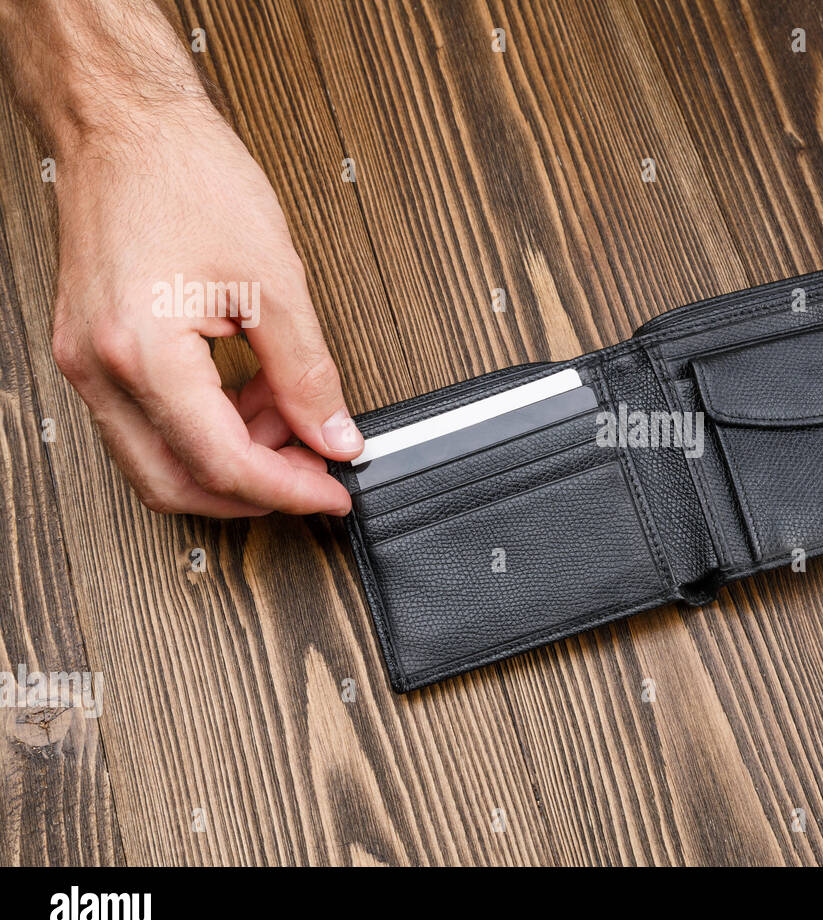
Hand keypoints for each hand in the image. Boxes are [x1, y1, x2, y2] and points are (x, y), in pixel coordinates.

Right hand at [51, 100, 360, 516]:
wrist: (126, 123)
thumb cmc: (184, 174)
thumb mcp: (273, 279)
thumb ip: (308, 371)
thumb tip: (334, 432)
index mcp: (142, 352)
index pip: (223, 464)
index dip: (289, 490)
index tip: (332, 490)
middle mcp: (99, 367)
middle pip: (176, 484)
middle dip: (254, 491)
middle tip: (313, 468)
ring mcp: (86, 363)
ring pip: (158, 459)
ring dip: (230, 459)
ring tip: (290, 418)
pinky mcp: (92, 351)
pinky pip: (146, 421)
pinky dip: (204, 427)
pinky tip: (252, 399)